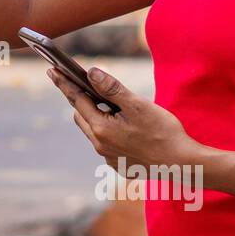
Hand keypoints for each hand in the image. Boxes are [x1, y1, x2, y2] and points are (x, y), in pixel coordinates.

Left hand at [46, 65, 202, 168]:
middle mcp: (100, 145)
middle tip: (77, 83)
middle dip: (79, 99)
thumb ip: (112, 88)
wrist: (183, 165)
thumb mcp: (137, 105)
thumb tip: (91, 73)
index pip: (76, 99)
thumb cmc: (163, 132)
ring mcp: (108, 157)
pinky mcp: (119, 165)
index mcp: (101, 129)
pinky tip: (120, 125)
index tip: (51, 70)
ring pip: (92, 130)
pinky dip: (107, 131)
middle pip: (81, 116)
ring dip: (93, 116)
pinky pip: (105, 144)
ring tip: (101, 102)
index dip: (64, 83)